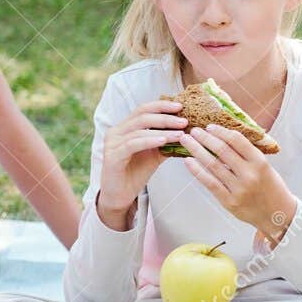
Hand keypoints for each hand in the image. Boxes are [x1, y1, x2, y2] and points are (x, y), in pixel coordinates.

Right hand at [96, 99, 190, 228]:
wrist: (121, 195)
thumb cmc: (137, 172)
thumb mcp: (156, 154)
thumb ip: (168, 141)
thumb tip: (190, 131)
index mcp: (125, 127)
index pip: (144, 109)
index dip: (162, 106)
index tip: (181, 106)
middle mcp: (116, 132)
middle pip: (142, 116)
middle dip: (166, 117)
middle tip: (184, 121)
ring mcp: (112, 143)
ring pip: (139, 130)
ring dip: (162, 130)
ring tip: (180, 133)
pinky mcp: (112, 156)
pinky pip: (132, 144)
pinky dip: (150, 141)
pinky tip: (164, 141)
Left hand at [174, 124, 296, 243]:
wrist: (277, 214)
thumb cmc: (271, 187)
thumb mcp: (265, 167)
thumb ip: (247, 154)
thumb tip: (223, 137)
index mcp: (260, 162)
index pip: (237, 140)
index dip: (221, 131)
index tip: (210, 126)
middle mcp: (249, 174)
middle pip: (222, 150)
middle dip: (205, 138)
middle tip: (193, 130)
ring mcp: (238, 189)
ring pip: (212, 165)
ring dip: (196, 150)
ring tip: (186, 141)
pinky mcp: (229, 201)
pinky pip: (209, 182)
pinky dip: (197, 170)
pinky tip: (188, 161)